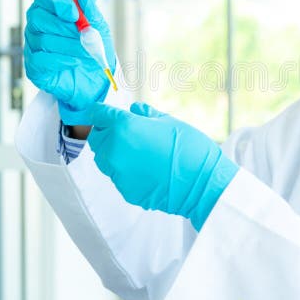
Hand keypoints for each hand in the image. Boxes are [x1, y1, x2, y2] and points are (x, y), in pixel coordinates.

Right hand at [24, 0, 115, 124]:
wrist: (96, 78)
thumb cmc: (93, 48)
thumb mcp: (98, 28)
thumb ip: (91, 11)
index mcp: (51, 11)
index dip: (57, 4)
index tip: (74, 15)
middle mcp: (36, 26)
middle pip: (37, 18)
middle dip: (63, 27)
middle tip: (84, 36)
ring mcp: (32, 46)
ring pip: (43, 40)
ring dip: (69, 46)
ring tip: (87, 52)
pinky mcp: (33, 67)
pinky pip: (41, 60)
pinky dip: (61, 60)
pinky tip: (75, 62)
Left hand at [86, 102, 238, 230]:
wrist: (202, 183)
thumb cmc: (190, 148)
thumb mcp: (169, 121)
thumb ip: (146, 114)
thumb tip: (134, 110)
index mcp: (125, 127)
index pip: (98, 114)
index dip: (102, 112)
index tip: (105, 113)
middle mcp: (115, 150)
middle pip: (96, 138)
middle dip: (107, 133)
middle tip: (126, 133)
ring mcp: (118, 172)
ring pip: (104, 159)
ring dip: (114, 153)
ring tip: (138, 152)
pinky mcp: (125, 190)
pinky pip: (118, 176)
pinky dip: (127, 171)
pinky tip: (147, 169)